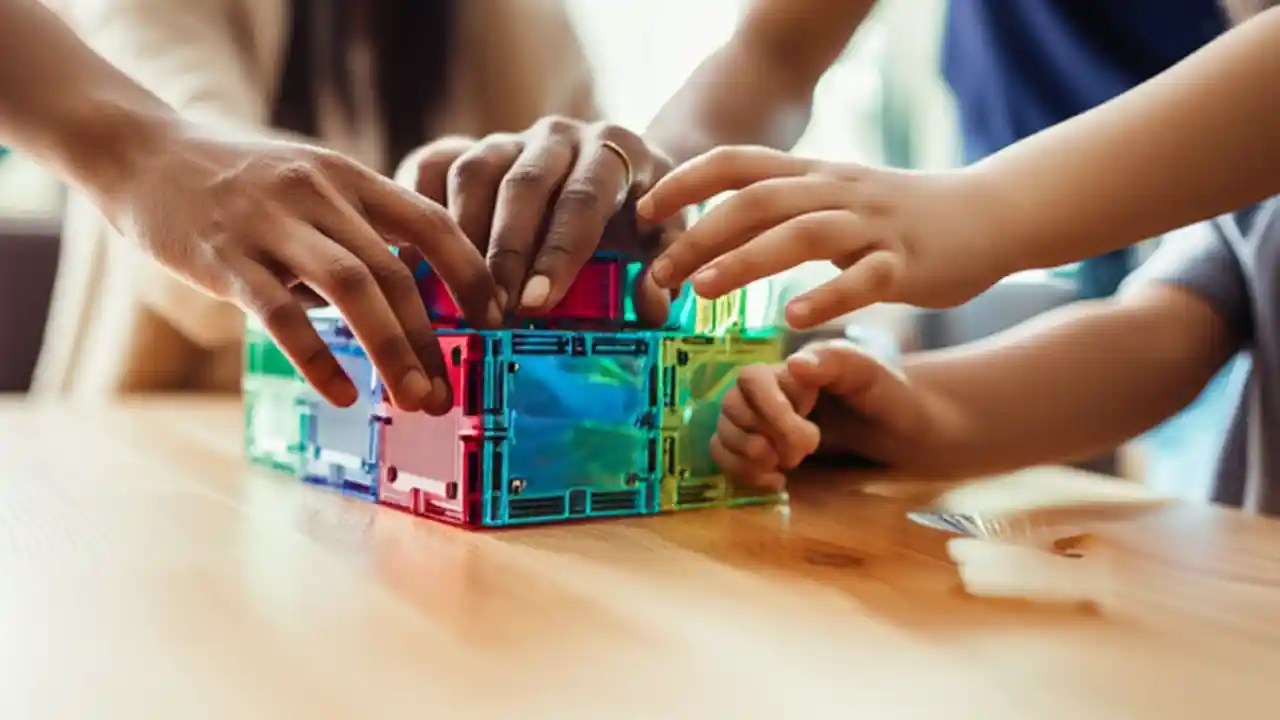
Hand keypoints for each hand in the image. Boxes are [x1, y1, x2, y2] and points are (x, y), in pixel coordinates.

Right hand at [105, 120, 501, 413]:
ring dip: (393, 349)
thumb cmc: (239, 180)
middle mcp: (318, 193)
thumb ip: (358, 231)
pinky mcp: (224, 257)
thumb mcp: (311, 184)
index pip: (430, 222)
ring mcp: (271, 223)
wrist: (143, 152)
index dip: (470, 273)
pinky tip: (344, 394)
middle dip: (431, 337)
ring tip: (419, 399)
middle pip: (394, 271)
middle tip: (452, 392)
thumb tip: (410, 299)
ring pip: (352, 289)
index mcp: (348, 176)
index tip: (498, 321)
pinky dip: (319, 357)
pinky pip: (281, 314)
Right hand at [395, 117, 683, 324]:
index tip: (535, 303)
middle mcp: (559, 135)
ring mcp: (511, 137)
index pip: (581, 200)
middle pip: (523, 185)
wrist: (622, 166)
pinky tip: (411, 257)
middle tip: (493, 309)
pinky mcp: (470, 145)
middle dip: (505, 250)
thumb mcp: (663, 232)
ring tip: (455, 291)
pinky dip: (418, 205)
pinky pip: (434, 165)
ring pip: (474, 171)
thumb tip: (654, 308)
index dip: (557, 253)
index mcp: (613, 150)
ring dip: (461, 235)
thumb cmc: (642, 212)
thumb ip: (662, 262)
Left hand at [637, 146, 1010, 328]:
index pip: (739, 163)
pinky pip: (864, 279)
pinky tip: (792, 320)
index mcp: (814, 175)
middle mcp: (837, 192)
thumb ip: (779, 211)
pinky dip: (826, 298)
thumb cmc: (896, 216)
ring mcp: (874, 226)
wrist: (988, 214)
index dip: (687, 182)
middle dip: (700, 233)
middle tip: (659, 273)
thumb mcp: (833, 200)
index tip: (643, 211)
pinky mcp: (907, 263)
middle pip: (759, 200)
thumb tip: (710, 230)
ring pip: (802, 235)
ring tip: (701, 291)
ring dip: (746, 261)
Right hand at [714, 339, 942, 488]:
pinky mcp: (761, 449)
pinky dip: (740, 471)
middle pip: (730, 408)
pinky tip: (774, 481)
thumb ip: (836, 362)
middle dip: (761, 437)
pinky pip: (725, 456)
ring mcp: (761, 422)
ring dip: (745, 455)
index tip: (810, 438)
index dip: (772, 412)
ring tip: (782, 469)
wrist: (906, 431)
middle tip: (803, 454)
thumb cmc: (890, 396)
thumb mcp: (870, 373)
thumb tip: (794, 364)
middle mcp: (768, 392)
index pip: (751, 381)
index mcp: (789, 369)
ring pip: (722, 432)